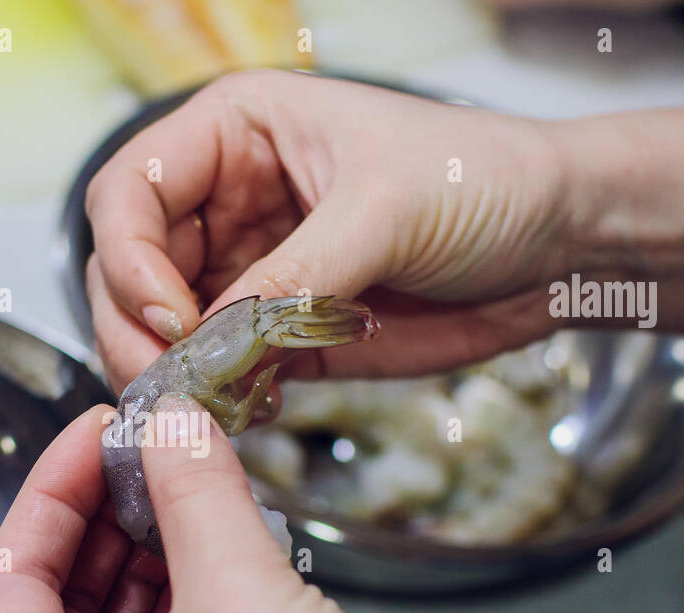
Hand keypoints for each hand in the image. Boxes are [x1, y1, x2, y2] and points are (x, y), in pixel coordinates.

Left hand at [0, 397, 544, 612]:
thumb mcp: (244, 595)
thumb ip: (194, 491)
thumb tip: (173, 423)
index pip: (7, 578)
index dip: (56, 486)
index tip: (98, 428)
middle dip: (102, 523)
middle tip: (147, 454)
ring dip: (138, 565)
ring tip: (183, 497)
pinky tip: (207, 563)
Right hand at [85, 70, 683, 389]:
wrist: (556, 245)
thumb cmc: (482, 180)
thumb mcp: (383, 209)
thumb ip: (290, 276)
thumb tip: (206, 343)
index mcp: (236, 134)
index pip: (130, 193)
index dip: (129, 259)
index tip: (173, 317)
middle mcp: (228, 201)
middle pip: (126, 269)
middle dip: (137, 328)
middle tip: (173, 382)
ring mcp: (249, 271)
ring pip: (161, 330)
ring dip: (173, 374)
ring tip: (215, 402)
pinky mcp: (278, 332)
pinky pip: (218, 371)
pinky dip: (218, 399)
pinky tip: (254, 406)